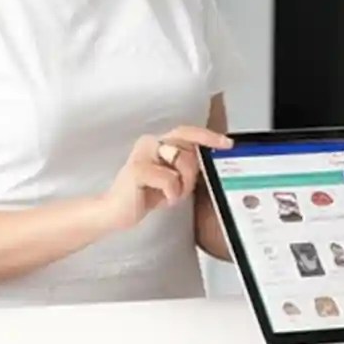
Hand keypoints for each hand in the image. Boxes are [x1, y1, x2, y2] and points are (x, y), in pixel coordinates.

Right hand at [98, 126, 233, 231]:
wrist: (115, 212)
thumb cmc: (144, 195)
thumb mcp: (173, 179)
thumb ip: (186, 165)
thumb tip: (208, 157)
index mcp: (159, 143)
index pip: (187, 131)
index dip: (208, 136)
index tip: (227, 144)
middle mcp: (150, 142)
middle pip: (188, 149)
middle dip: (192, 173)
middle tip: (182, 189)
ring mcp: (142, 153)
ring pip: (182, 161)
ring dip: (182, 185)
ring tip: (169, 195)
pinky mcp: (137, 169)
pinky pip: (170, 179)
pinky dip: (171, 194)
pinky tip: (161, 199)